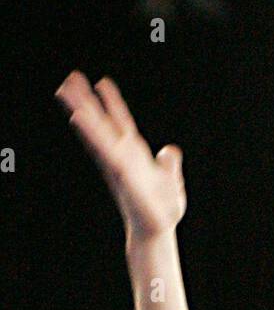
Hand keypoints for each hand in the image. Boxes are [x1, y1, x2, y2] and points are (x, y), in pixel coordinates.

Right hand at [55, 71, 186, 240]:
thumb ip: (170, 164)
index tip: (103, 82)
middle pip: (101, 122)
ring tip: (65, 92)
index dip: (113, 103)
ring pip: (96, 132)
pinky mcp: (120, 173)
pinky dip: (91, 134)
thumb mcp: (171, 180)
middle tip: (69, 78)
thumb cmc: (163, 209)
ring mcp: (118, 162)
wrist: (159, 230)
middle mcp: (122, 154)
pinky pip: (103, 149)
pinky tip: (78, 119)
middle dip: (86, 101)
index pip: (121, 122)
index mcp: (134, 153)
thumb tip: (170, 150)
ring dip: (81, 111)